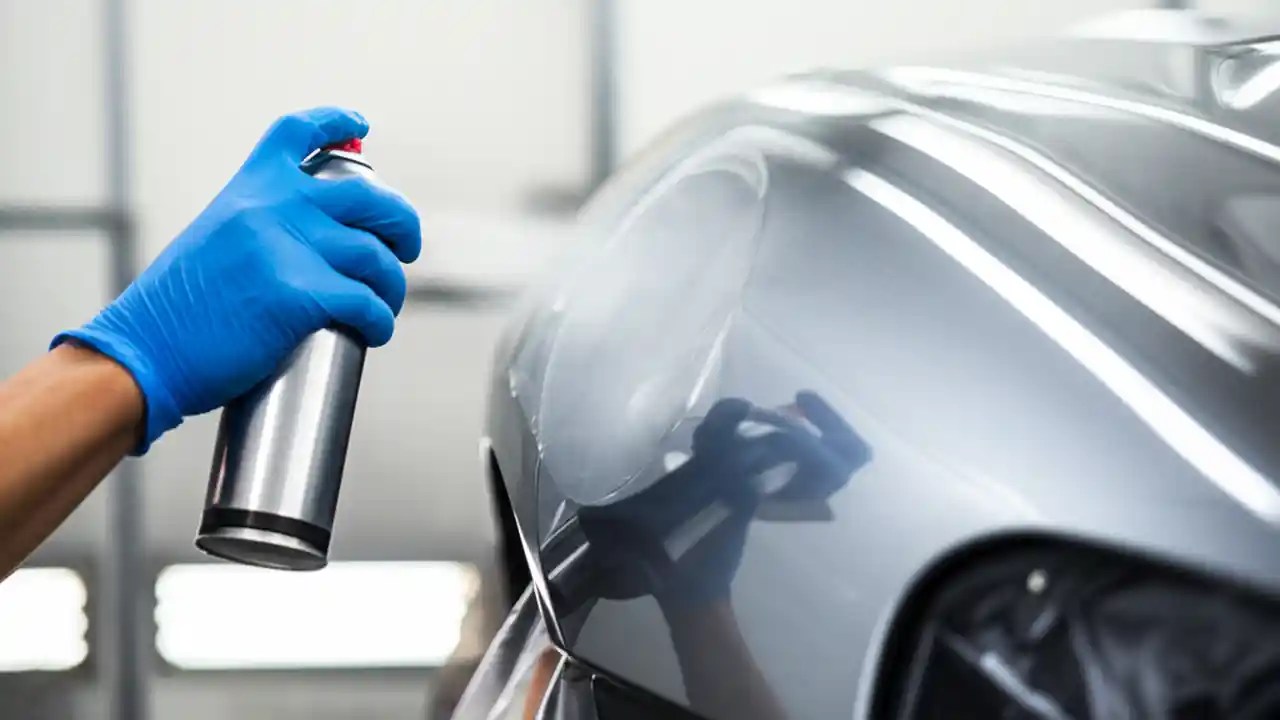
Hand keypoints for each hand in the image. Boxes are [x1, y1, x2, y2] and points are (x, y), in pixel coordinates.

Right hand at [54, 107, 421, 451]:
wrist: (144, 351)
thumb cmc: (176, 312)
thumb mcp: (213, 240)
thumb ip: (260, 227)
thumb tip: (316, 241)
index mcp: (249, 190)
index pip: (298, 133)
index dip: (337, 121)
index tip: (362, 123)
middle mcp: (273, 208)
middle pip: (370, 199)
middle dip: (402, 224)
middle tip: (407, 249)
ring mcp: (289, 248)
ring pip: (377, 258)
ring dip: (393, 287)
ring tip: (385, 306)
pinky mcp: (300, 295)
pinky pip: (367, 304)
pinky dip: (381, 322)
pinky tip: (376, 332)